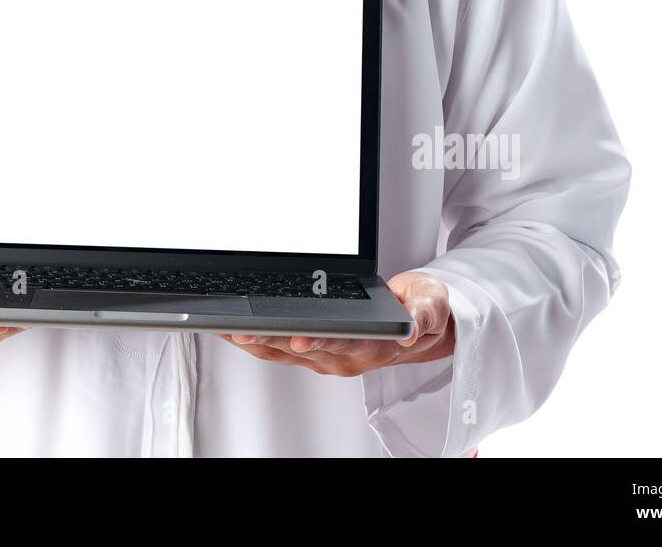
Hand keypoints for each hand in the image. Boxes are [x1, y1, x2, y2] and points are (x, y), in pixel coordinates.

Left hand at [215, 270, 453, 375]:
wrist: (420, 325)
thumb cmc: (422, 310)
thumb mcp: (434, 305)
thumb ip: (425, 314)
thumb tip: (412, 326)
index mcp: (373, 345)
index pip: (340, 342)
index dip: (317, 340)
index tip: (297, 338)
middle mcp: (345, 356)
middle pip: (301, 348)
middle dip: (270, 339)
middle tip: (242, 329)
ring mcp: (327, 357)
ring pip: (284, 352)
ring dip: (255, 342)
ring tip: (227, 329)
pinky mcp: (315, 352)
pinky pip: (279, 349)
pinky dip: (257, 340)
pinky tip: (236, 330)